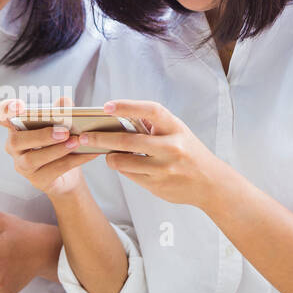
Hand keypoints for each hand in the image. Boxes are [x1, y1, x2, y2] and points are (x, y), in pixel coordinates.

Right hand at [0, 96, 103, 198]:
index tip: (18, 106)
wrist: (67, 174)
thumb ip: (60, 111)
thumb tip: (65, 101)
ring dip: (56, 150)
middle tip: (63, 132)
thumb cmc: (58, 142)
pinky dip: (73, 160)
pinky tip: (88, 153)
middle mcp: (13, 146)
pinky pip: (53, 170)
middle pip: (18, 141)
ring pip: (33, 159)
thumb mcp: (60, 123)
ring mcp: (22, 165)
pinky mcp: (37, 180)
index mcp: (15, 126)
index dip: (3, 109)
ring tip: (76, 142)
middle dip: (41, 136)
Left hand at [80, 99, 226, 207]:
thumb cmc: (188, 151)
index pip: (150, 111)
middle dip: (100, 138)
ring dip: (109, 157)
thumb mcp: (177, 131)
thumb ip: (153, 124)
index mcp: (175, 127)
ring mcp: (164, 168)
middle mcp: (171, 147)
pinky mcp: (157, 185)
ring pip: (122, 162)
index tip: (105, 106)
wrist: (210, 183)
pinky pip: (129, 175)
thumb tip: (118, 116)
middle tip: (82, 137)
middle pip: (127, 141)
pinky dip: (122, 169)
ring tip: (107, 154)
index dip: (127, 106)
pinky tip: (123, 165)